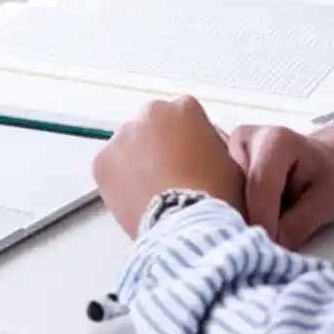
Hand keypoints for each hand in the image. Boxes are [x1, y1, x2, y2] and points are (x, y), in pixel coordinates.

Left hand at [93, 96, 245, 237]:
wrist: (185, 225)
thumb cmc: (214, 195)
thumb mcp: (231, 163)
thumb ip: (214, 144)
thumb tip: (203, 146)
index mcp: (185, 108)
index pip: (185, 116)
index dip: (190, 140)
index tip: (192, 159)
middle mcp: (150, 112)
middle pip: (154, 125)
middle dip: (160, 144)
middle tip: (170, 175)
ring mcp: (122, 135)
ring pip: (130, 144)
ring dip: (138, 160)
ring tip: (152, 190)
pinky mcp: (102, 160)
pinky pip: (111, 166)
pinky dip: (119, 179)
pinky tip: (136, 197)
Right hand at [228, 117, 333, 248]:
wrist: (324, 162)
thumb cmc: (330, 178)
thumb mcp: (329, 201)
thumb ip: (299, 224)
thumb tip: (270, 245)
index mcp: (275, 140)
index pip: (260, 186)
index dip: (264, 221)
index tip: (272, 249)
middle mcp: (243, 138)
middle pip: (233, 189)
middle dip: (245, 222)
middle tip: (262, 249)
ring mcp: (228, 150)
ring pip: (223, 194)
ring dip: (237, 220)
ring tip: (255, 238)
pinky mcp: (220, 163)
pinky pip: (220, 195)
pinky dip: (233, 214)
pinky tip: (246, 227)